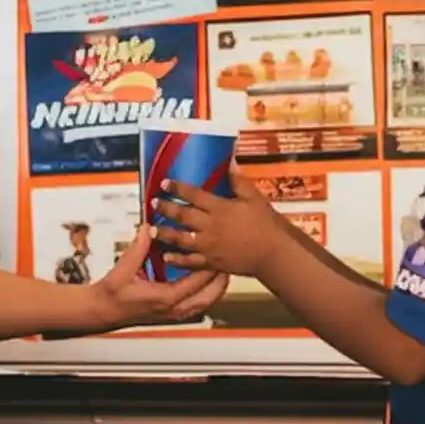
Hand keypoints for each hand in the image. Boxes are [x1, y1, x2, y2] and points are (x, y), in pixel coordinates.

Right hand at [91, 223, 228, 328]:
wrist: (102, 311)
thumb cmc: (111, 295)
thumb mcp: (124, 268)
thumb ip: (139, 247)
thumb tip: (149, 228)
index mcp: (165, 298)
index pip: (196, 282)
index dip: (210, 266)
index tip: (219, 252)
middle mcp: (173, 309)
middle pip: (209, 296)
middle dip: (221, 279)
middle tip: (229, 261)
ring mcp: (174, 314)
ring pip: (205, 303)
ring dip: (216, 287)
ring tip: (224, 271)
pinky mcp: (172, 314)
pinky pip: (197, 305)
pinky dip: (207, 293)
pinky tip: (208, 283)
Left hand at [152, 167, 287, 277]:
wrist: (272, 252)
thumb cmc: (264, 223)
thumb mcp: (254, 197)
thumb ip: (238, 181)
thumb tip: (230, 161)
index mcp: (219, 208)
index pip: (193, 195)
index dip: (177, 188)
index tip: (164, 183)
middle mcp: (209, 226)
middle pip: (183, 216)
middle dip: (166, 209)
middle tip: (153, 203)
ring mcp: (208, 246)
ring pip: (181, 239)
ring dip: (165, 233)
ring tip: (152, 229)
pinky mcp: (211, 262)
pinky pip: (190, 261)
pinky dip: (177, 259)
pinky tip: (167, 256)